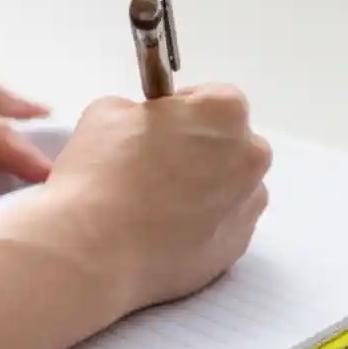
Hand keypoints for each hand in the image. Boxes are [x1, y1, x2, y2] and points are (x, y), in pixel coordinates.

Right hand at [30, 84, 271, 309]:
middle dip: (201, 149)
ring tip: (159, 205)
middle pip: (231, 143)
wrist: (96, 250)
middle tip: (157, 166)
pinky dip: (205, 225)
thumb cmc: (101, 172)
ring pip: (233, 186)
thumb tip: (147, 128)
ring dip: (207, 188)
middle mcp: (250, 156)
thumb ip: (142, 112)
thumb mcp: (108, 112)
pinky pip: (225, 225)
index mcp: (226, 112)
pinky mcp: (238, 246)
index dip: (183, 110)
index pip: (214, 98)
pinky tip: (167, 231)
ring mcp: (249, 205)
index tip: (159, 127)